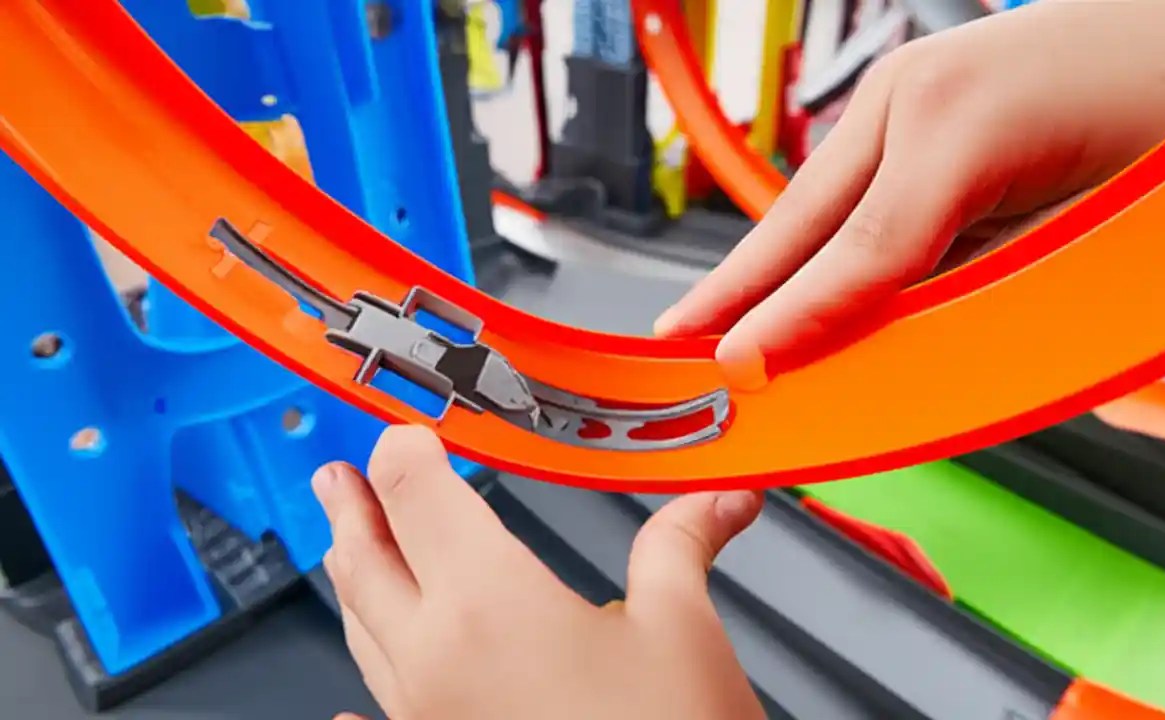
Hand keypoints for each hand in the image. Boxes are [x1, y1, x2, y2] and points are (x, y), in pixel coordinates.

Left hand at [313, 425, 765, 719]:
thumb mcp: (682, 631)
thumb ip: (683, 547)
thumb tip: (718, 501)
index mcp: (487, 601)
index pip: (415, 490)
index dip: (403, 449)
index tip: (407, 430)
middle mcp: (434, 657)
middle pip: (367, 557)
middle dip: (352, 506)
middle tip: (336, 476)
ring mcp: (422, 717)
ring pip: (361, 629)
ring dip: (352, 576)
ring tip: (348, 548)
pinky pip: (378, 705)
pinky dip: (365, 677)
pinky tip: (344, 708)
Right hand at [654, 0, 1164, 387]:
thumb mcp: (1080, 230)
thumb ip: (971, 291)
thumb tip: (896, 345)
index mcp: (951, 119)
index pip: (855, 252)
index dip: (791, 319)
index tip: (739, 366)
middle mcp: (918, 93)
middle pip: (807, 215)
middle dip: (741, 284)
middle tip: (682, 339)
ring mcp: (921, 86)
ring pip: (830, 198)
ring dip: (781, 262)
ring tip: (727, 320)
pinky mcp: (934, 97)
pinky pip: (867, 182)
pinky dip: (833, 235)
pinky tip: (812, 275)